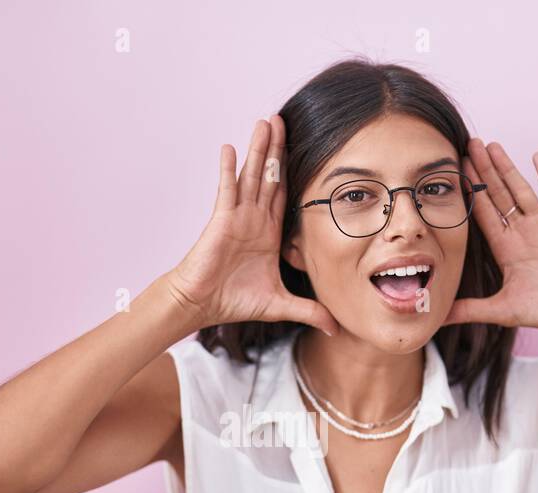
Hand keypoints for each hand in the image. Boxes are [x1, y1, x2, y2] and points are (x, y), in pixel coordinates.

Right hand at [165, 115, 339, 336]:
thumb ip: (309, 310)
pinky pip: (226, 190)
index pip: (285, 194)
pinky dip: (228, 169)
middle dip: (279, 149)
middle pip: (270, 176)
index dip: (295, 171)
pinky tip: (231, 148)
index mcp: (268, 232)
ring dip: (259, 149)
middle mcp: (254, 218)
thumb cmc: (234, 301)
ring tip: (266, 121)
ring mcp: (237, 216)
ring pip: (252, 175)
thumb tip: (335, 327)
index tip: (309, 148)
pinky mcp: (220, 220)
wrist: (202, 305)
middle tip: (286, 119)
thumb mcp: (280, 305)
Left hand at [445, 139, 537, 334]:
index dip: (470, 193)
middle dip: (483, 171)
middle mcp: (521, 233)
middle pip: (497, 195)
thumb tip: (437, 318)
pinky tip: (536, 156)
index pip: (482, 213)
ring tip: (492, 146)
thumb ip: (470, 309)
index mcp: (505, 249)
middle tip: (469, 146)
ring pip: (521, 189)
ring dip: (507, 168)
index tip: (457, 172)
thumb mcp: (502, 310)